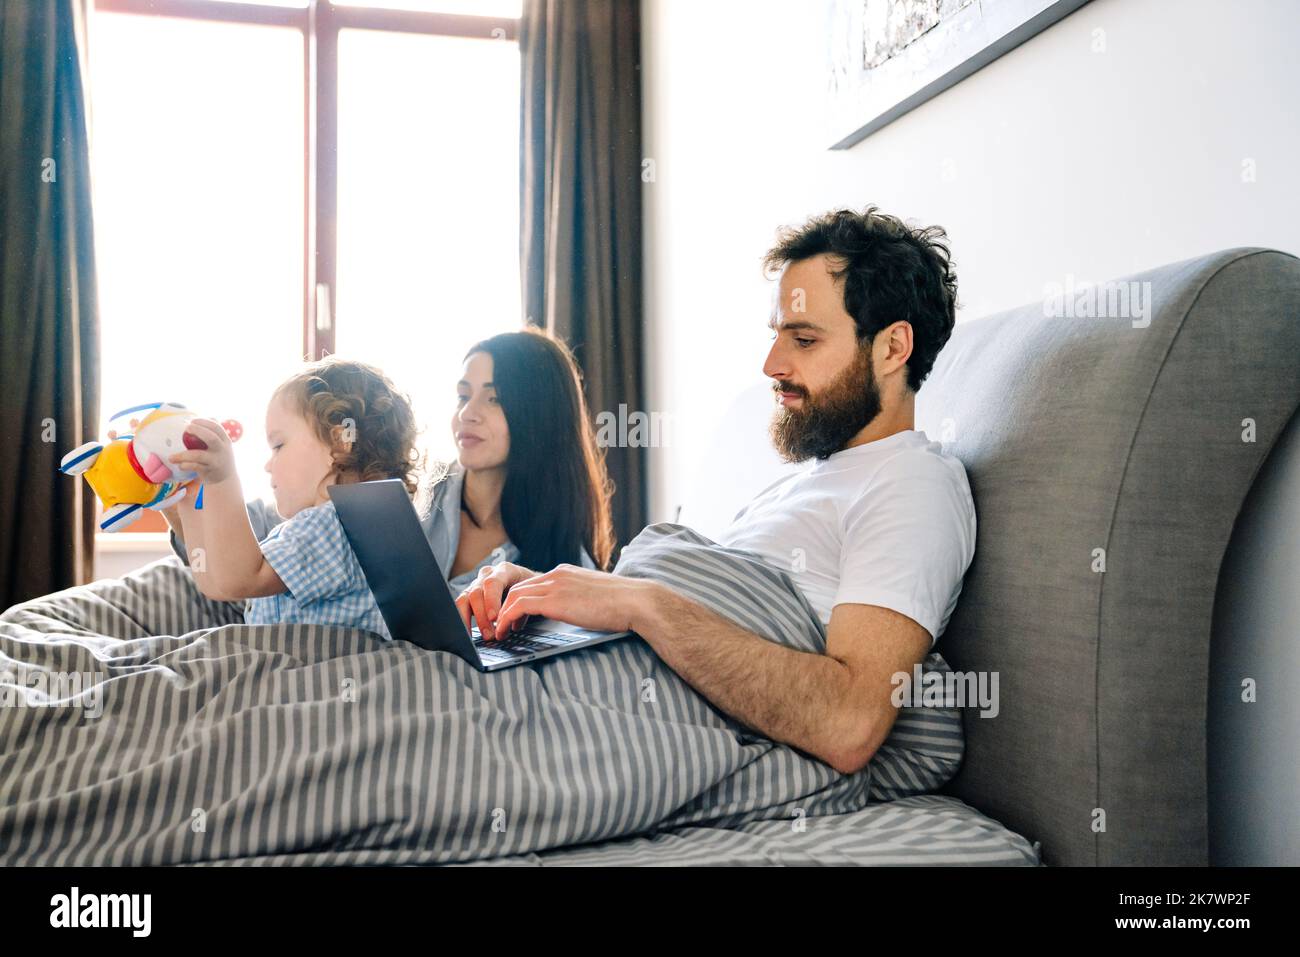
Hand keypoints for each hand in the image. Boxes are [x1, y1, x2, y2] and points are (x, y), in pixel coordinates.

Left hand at [167, 417, 237, 484]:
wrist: (226, 479)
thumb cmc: (218, 457)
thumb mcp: (221, 445)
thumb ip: (212, 433)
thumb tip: (199, 418)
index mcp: (225, 440)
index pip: (216, 427)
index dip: (204, 422)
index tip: (192, 420)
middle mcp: (222, 450)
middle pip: (211, 438)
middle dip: (198, 431)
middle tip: (186, 428)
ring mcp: (216, 461)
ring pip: (199, 455)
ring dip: (183, 455)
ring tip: (171, 457)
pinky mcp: (209, 471)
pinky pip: (195, 467)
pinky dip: (186, 465)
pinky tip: (180, 465)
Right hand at [455, 561, 537, 639]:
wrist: (530, 586)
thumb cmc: (532, 589)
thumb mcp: (532, 593)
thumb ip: (523, 603)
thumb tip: (514, 624)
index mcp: (505, 570)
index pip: (492, 583)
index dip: (491, 601)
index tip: (494, 618)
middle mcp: (487, 575)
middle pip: (477, 593)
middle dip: (482, 616)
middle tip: (490, 635)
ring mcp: (477, 584)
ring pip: (465, 600)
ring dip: (470, 620)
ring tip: (480, 636)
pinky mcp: (470, 595)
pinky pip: (461, 606)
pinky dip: (464, 621)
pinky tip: (468, 634)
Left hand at [493, 565, 656, 637]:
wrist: (635, 602)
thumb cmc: (622, 604)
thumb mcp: (593, 595)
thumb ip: (578, 597)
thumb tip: (574, 611)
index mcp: (565, 572)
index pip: (532, 583)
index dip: (519, 601)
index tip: (515, 618)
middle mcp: (557, 575)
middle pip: (518, 587)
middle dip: (506, 607)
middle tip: (502, 626)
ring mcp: (555, 585)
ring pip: (514, 595)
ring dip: (502, 615)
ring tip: (500, 632)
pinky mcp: (555, 600)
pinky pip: (519, 606)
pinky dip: (507, 619)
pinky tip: (506, 631)